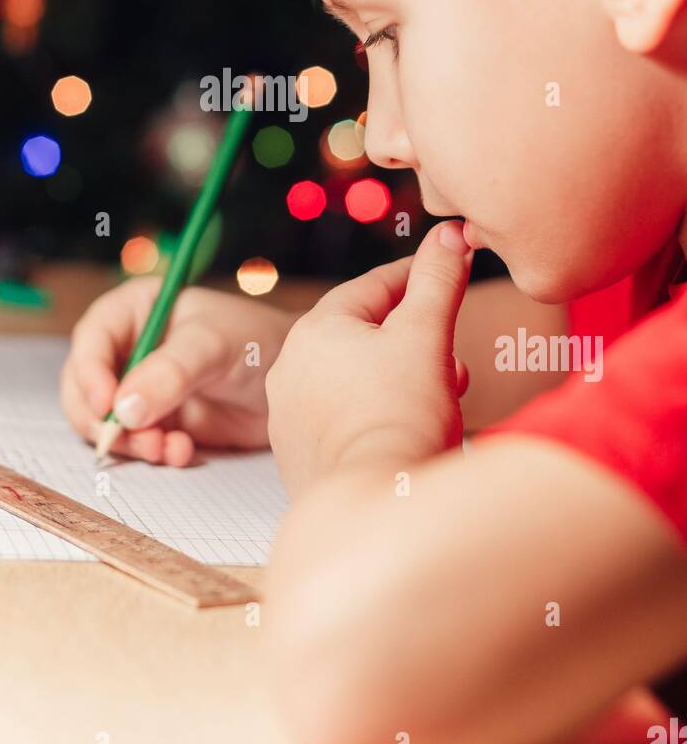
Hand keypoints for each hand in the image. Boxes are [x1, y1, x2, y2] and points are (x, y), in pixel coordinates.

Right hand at [61, 277, 296, 465]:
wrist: (295, 382)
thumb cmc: (257, 342)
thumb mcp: (212, 346)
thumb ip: (170, 373)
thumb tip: (124, 407)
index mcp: (135, 311)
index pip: (92, 339)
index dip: (89, 372)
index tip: (106, 404)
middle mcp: (130, 349)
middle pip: (85, 386)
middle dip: (103, 418)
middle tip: (134, 437)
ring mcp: (141, 388)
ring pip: (105, 422)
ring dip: (129, 442)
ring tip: (165, 448)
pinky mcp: (158, 422)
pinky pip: (136, 444)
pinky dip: (152, 453)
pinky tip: (182, 452)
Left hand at [265, 221, 473, 497]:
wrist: (376, 507)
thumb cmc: (400, 417)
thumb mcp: (427, 335)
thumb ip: (438, 281)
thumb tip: (449, 236)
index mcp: (314, 329)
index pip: (374, 287)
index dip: (418, 276)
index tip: (447, 268)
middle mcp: (290, 368)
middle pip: (362, 336)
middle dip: (414, 339)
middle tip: (453, 351)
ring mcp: (290, 416)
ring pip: (354, 379)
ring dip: (400, 378)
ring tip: (441, 393)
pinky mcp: (299, 457)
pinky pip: (345, 419)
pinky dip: (378, 415)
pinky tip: (408, 428)